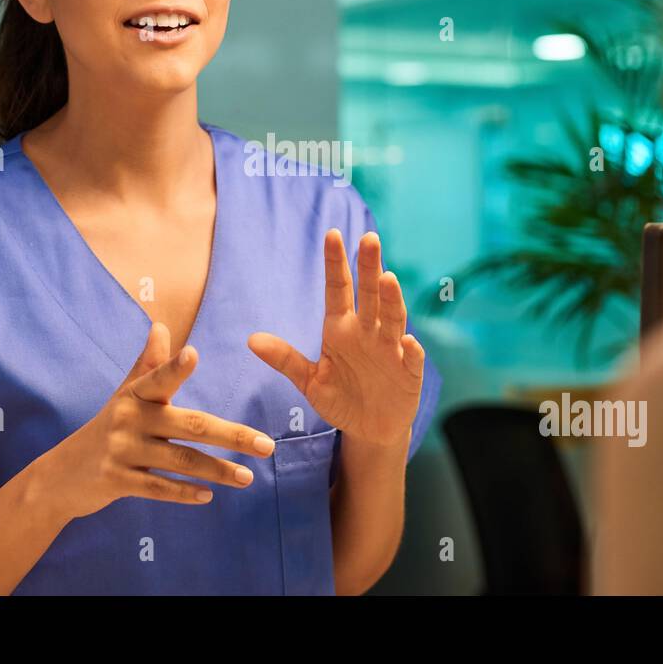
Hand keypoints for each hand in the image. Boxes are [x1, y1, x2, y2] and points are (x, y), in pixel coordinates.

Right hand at [43, 322, 276, 520]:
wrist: (61, 475)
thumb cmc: (107, 427)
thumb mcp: (125, 394)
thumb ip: (148, 364)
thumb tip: (162, 325)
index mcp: (135, 395)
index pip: (159, 377)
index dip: (175, 366)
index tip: (194, 354)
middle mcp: (129, 420)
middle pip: (189, 425)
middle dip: (232, 435)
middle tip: (267, 445)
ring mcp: (122, 451)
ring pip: (179, 460)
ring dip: (217, 470)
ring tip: (248, 476)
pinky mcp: (117, 481)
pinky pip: (157, 487)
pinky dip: (184, 493)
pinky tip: (208, 496)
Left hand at [247, 229, 426, 448]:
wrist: (370, 429)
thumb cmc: (339, 398)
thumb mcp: (309, 381)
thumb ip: (285, 359)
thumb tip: (250, 340)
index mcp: (341, 329)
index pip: (338, 289)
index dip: (336, 263)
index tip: (332, 234)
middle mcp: (368, 332)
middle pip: (369, 294)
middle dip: (369, 267)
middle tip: (369, 238)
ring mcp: (391, 350)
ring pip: (392, 319)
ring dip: (392, 300)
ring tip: (388, 279)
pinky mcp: (409, 372)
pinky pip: (411, 358)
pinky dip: (411, 349)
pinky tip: (407, 341)